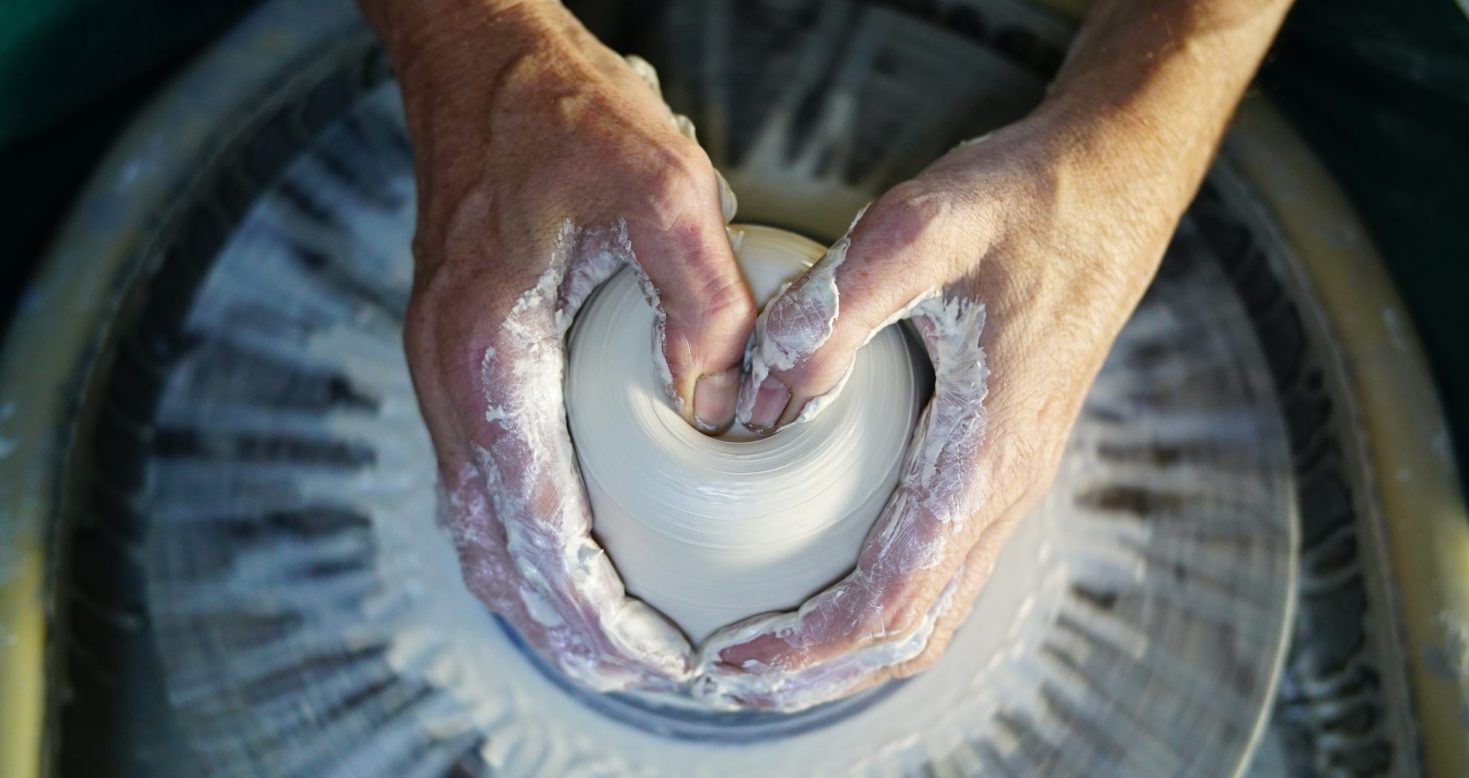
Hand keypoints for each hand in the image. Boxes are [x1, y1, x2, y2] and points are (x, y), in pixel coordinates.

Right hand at [367, 0, 755, 691]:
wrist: (484, 64)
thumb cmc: (564, 115)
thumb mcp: (658, 180)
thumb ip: (698, 292)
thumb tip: (721, 400)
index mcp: (490, 351)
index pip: (535, 522)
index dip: (595, 609)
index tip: (658, 659)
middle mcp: (454, 379)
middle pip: (497, 550)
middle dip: (570, 631)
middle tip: (652, 678)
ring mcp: (449, 375)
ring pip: (481, 529)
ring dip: (544, 602)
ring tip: (616, 652)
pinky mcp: (464, 363)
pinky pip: (484, 486)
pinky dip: (526, 548)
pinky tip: (573, 569)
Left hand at [702, 0, 1292, 709]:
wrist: (1109, 184)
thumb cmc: (1022, 202)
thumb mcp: (920, 227)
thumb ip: (830, 312)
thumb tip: (757, 400)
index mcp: (988, 447)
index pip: (895, 593)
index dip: (810, 643)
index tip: (734, 655)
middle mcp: (1008, 484)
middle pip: (914, 630)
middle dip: (820, 671)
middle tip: (729, 676)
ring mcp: (1011, 478)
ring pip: (933, 610)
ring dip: (850, 652)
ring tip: (768, 658)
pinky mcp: (1002, 459)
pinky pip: (944, 568)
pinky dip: (881, 608)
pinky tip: (829, 594)